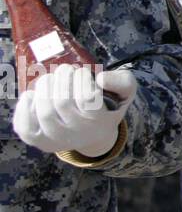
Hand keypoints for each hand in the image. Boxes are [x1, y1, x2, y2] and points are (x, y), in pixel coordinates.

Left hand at [13, 64, 134, 157]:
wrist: (94, 133)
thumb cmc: (108, 106)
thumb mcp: (125, 92)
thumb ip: (122, 82)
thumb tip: (101, 79)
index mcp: (101, 122)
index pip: (87, 99)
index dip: (82, 79)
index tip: (83, 73)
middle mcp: (79, 135)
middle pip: (62, 103)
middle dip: (61, 78)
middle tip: (65, 69)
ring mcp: (56, 140)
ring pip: (45, 112)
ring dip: (45, 87)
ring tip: (50, 79)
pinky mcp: (38, 141)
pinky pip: (25, 127)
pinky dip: (25, 108)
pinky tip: (32, 95)